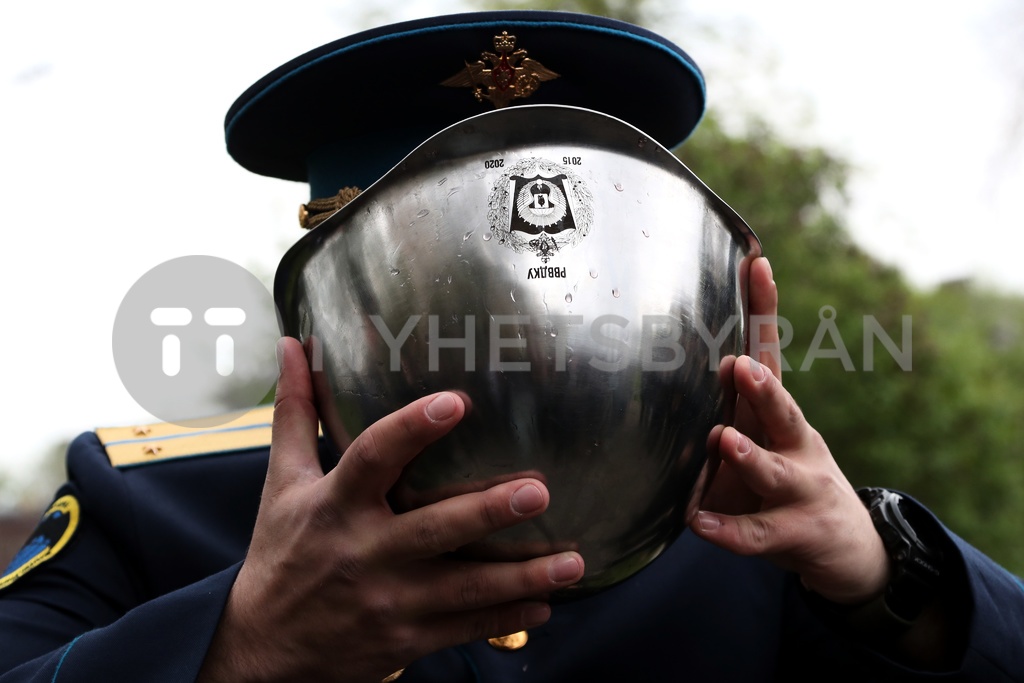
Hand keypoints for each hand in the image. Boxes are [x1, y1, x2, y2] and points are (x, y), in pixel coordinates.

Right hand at [199, 337, 583, 681]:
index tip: (455, 402)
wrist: (264, 650)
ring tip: (573, 563)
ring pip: (463, 589)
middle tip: (539, 491)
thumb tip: (295, 345)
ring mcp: (388, 601)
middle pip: (433, 530)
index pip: (371, 459)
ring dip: (521, 577)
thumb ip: (295, 413)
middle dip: (487, 512)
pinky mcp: (404, 639)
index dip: (411, 430)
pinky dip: (506, 618)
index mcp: (333, 505)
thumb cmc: (282, 554)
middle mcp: (363, 552)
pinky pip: (463, 628)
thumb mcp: (282, 483)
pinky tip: (547, 605)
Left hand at [691, 257, 888, 603]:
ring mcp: (802, 488)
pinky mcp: (796, 532)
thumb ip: (717, 415)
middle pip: (782, 408)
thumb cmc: (783, 483)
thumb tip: (661, 371)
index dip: (764, 311)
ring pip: (776, 470)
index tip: (757, 266)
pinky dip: (728, 529)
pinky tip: (699, 523)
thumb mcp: (757, 442)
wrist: (848, 549)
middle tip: (739, 365)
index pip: (770, 356)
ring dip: (750, 455)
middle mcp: (797, 443)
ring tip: (723, 439)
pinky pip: (756, 534)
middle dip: (763, 387)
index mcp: (778, 415)